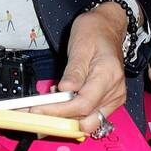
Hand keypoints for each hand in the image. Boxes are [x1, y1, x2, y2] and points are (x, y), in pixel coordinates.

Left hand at [32, 3, 127, 133]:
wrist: (108, 27)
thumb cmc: (93, 32)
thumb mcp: (80, 45)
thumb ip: (73, 71)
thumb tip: (63, 90)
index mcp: (108, 75)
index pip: (83, 104)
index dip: (59, 111)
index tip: (37, 110)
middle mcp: (115, 92)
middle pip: (86, 119)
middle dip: (60, 121)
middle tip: (35, 114)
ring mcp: (114, 99)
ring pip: (88, 123)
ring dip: (65, 120)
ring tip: (44, 107)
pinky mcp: (109, 102)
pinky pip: (91, 117)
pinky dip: (73, 115)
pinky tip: (58, 105)